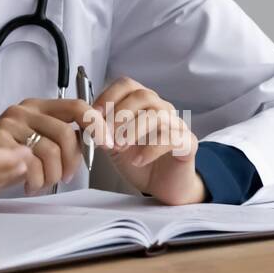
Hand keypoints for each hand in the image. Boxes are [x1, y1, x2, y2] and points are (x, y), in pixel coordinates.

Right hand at [0, 98, 111, 194]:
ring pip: (51, 152)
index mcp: (37, 106)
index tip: (105, 143)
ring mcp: (10, 124)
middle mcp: (23, 110)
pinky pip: (32, 164)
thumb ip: (60, 137)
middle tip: (64, 176)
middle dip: (72, 162)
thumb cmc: (3, 158)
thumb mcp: (34, 142)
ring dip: (52, 176)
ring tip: (41, 182)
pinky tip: (28, 183)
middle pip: (66, 133)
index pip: (77, 106)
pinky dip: (36, 181)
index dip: (96, 124)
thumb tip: (93, 142)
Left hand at [94, 76, 204, 205]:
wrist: (161, 187)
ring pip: (157, 115)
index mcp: (142, 103)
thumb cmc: (138, 161)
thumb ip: (100, 131)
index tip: (93, 114)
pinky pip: (171, 138)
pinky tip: (137, 160)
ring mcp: (176, 125)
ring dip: (133, 130)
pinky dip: (150, 149)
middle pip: (142, 96)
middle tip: (106, 135)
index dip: (107, 96)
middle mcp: (161, 109)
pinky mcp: (188, 143)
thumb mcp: (112, 144)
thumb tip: (85, 122)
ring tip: (119, 146)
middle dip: (119, 115)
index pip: (126, 85)